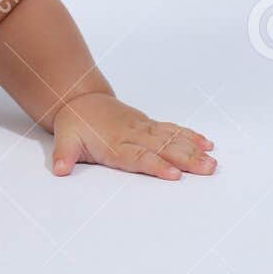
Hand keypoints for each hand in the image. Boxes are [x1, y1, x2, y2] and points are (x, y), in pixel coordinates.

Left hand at [51, 93, 215, 179]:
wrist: (80, 99)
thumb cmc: (75, 122)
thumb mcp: (64, 138)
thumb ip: (64, 155)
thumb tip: (60, 168)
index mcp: (115, 143)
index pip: (139, 157)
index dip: (156, 165)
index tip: (174, 175)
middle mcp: (133, 135)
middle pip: (163, 149)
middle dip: (186, 160)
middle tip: (207, 169)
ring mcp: (144, 129)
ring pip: (172, 139)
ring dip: (194, 151)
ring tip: (212, 163)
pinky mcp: (149, 125)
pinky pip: (172, 130)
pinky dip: (190, 136)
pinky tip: (207, 144)